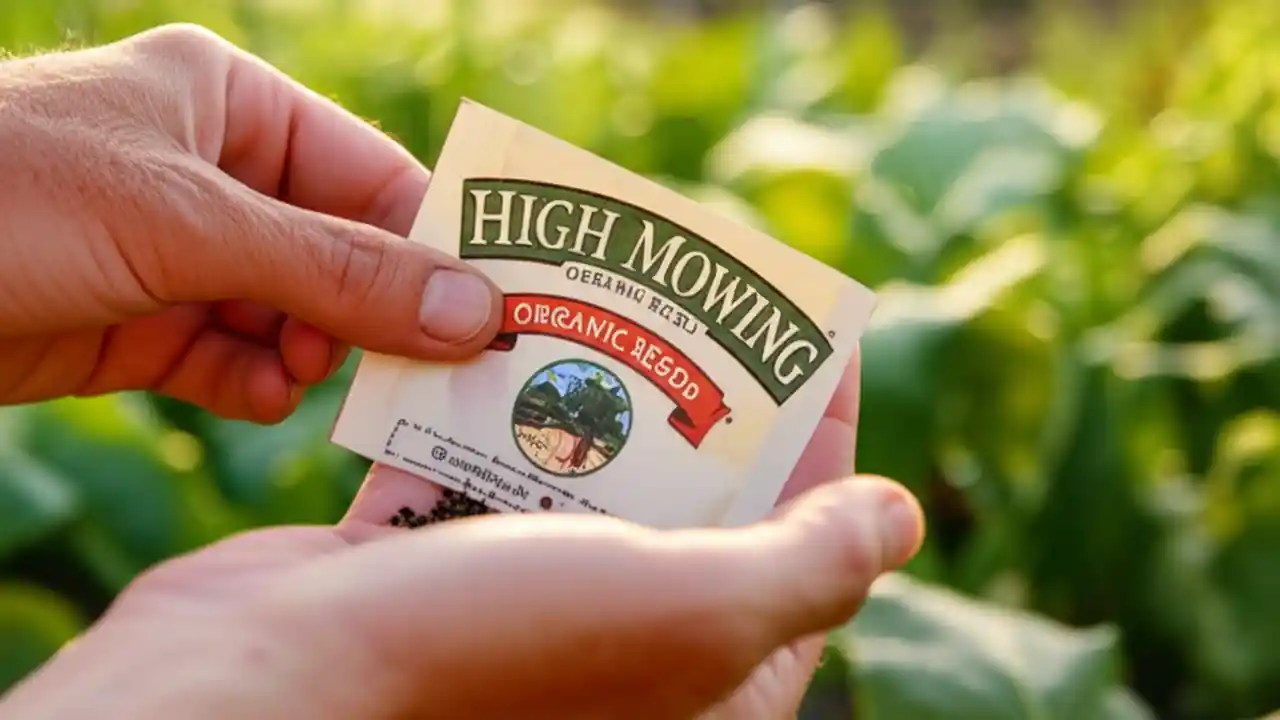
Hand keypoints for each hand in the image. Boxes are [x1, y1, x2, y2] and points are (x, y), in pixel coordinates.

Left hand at [0, 24, 500, 420]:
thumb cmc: (6, 193)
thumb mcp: (188, 222)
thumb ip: (336, 270)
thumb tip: (475, 308)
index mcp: (233, 104)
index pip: (374, 174)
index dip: (437, 241)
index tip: (497, 311)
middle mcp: (215, 175)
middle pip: (343, 252)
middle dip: (380, 311)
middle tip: (437, 372)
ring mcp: (179, 255)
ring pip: (296, 315)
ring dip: (316, 354)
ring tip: (321, 379)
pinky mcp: (141, 326)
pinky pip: (236, 360)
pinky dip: (257, 383)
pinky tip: (262, 394)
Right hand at [0, 356, 923, 719]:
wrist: (269, 685)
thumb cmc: (494, 654)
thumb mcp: (692, 610)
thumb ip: (809, 565)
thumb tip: (901, 518)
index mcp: (706, 670)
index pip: (808, 539)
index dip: (825, 434)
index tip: (818, 333)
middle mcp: (619, 643)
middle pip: (694, 495)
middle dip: (701, 391)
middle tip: (705, 290)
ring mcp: (520, 606)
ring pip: (580, 470)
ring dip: (589, 383)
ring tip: (603, 285)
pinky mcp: (426, 569)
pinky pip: (475, 465)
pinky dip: (486, 403)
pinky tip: (495, 327)